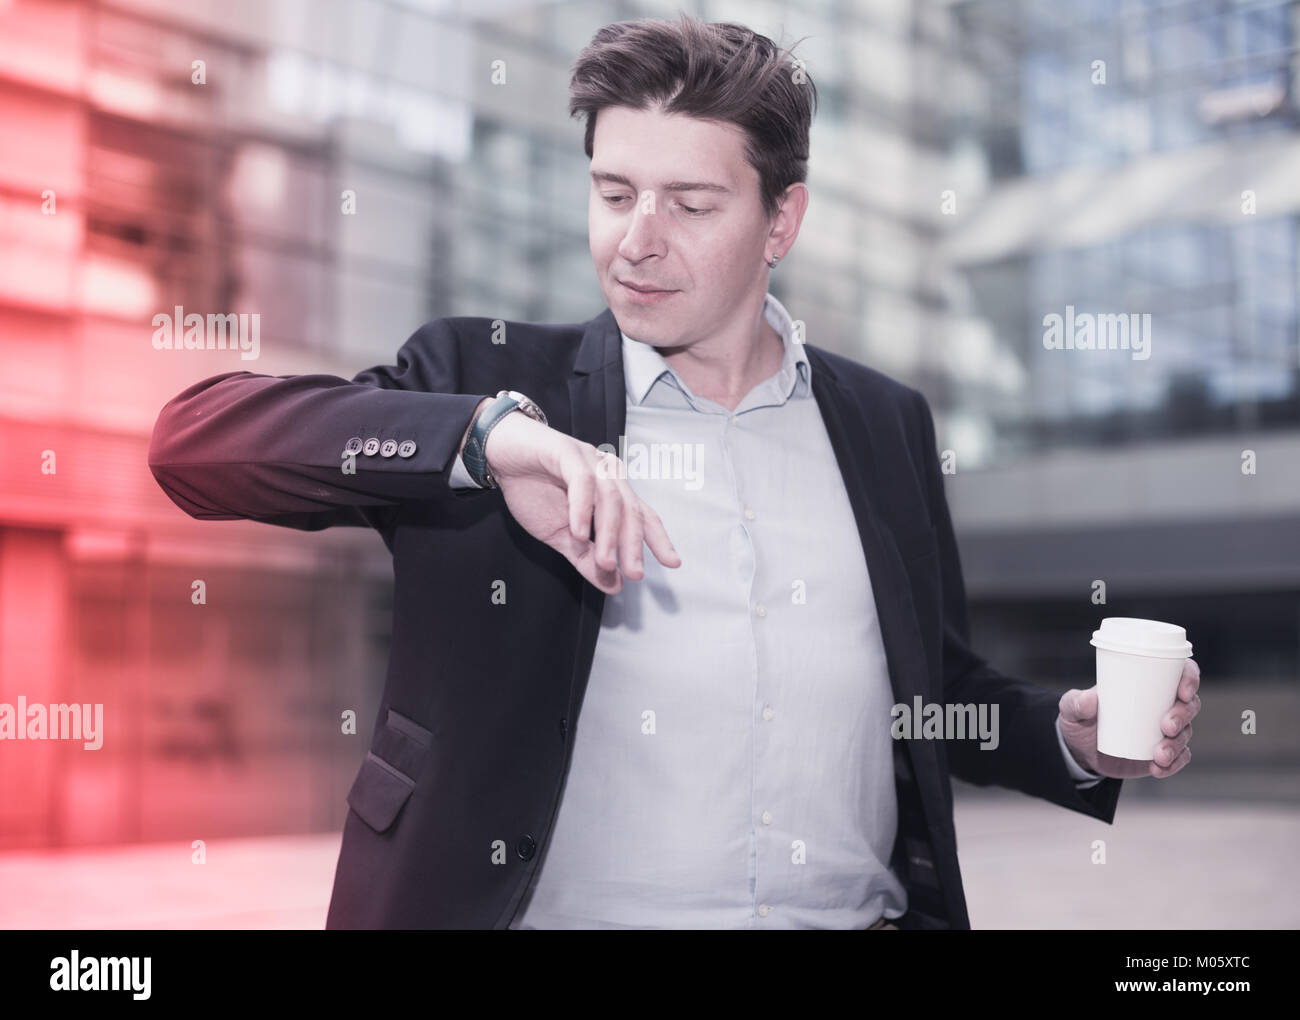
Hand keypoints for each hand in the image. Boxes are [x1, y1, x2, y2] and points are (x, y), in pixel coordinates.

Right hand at [480, 410, 680, 593]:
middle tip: (633, 574)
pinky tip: (579, 531)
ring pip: (610, 498)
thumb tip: (614, 585)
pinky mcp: (567, 452)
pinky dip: (582, 508)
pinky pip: (582, 481)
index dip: (657, 539)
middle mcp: (607, 475)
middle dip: (633, 545)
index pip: (641, 516)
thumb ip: (586, 559)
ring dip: (609, 533)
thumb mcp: (560, 535)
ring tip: (604, 561)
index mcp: (609, 492)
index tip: (672, 563)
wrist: (500, 455)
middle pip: (630, 510)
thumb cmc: (532, 489)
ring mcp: (590, 461)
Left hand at [1058, 658, 1200, 778]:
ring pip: (1186, 732)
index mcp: (1147, 684)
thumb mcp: (1072, 709)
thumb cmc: (1080, 719)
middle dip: (1184, 715)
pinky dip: (1174, 764)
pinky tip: (1158, 768)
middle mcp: (1162, 704)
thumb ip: (1075, 702)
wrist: (1080, 752)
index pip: (1179, 672)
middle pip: (1189, 705)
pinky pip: (1180, 758)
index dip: (1189, 678)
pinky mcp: (1164, 753)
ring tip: (1158, 754)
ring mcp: (1165, 730)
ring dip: (1178, 744)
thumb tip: (1089, 699)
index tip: (1183, 692)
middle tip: (1166, 726)